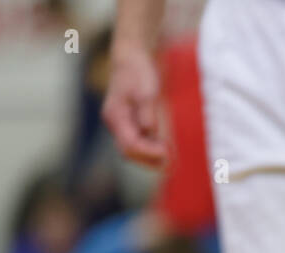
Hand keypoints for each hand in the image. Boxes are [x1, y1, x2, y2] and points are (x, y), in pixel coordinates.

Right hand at [101, 46, 166, 166]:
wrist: (132, 57)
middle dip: (148, 159)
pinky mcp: (128, 122)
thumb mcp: (146, 90)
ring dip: (149, 157)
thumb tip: (150, 132)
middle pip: (128, 151)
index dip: (148, 153)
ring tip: (169, 160)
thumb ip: (147, 112)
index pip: (129, 144)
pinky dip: (149, 148)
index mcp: (115, 115)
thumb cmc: (138, 71)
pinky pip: (136, 142)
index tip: (166, 154)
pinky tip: (164, 148)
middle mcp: (114, 122)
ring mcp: (120, 123)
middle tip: (169, 163)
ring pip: (131, 149)